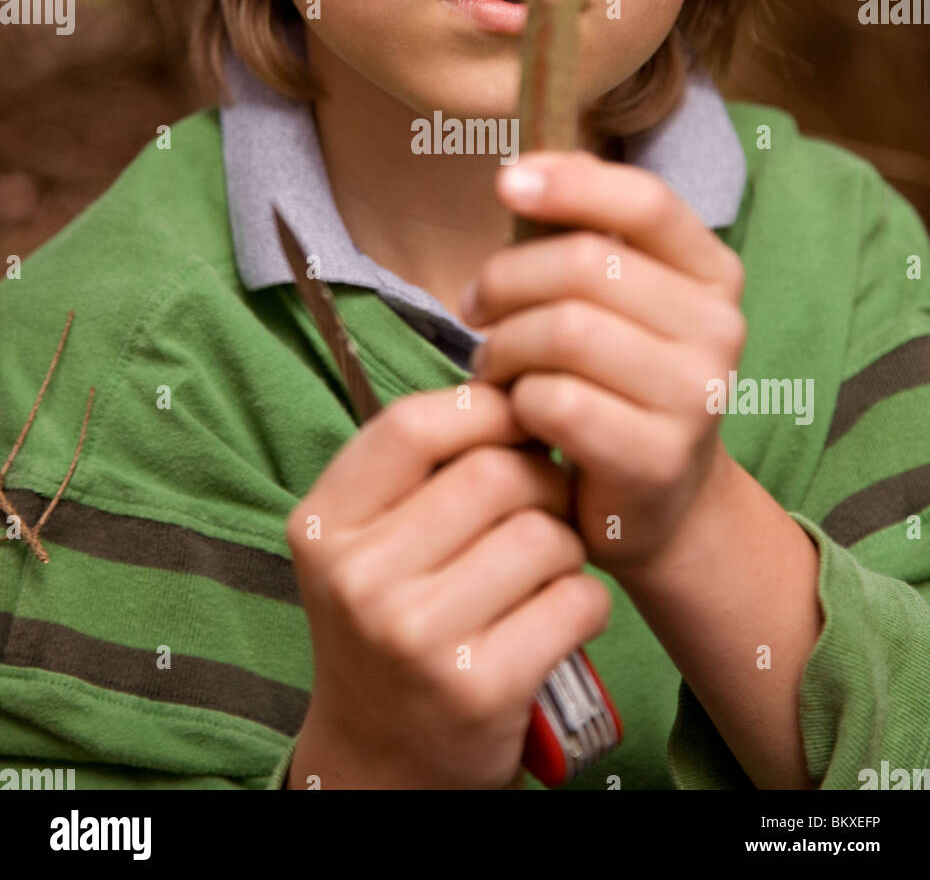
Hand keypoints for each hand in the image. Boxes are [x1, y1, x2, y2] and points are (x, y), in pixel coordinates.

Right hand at [286, 381, 611, 789]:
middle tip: (546, 502)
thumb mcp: (365, 542)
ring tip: (546, 566)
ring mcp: (415, 637)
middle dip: (541, 479)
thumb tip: (518, 386)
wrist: (381, 759)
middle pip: (494, 473)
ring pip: (544, 535)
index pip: (412, 425)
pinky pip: (576, 600)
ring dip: (567, 544)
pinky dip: (586, 602)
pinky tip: (558, 617)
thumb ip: (417, 469)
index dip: (483, 409)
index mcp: (323, 526)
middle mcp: (358, 579)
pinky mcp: (479, 686)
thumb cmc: (391, 622)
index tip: (515, 421)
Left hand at [460, 149, 746, 586]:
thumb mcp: (614, 304)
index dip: (571, 182)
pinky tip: (512, 410)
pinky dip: (516, 401)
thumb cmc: (615, 384)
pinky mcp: (659, 457)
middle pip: (586, 264)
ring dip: (504, 344)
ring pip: (564, 331)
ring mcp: (697, 396)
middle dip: (508, 279)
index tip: (506, 182)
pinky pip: (556, 400)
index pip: (646, 201)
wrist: (658, 505)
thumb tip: (520, 174)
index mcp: (711, 275)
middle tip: (475, 309)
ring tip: (491, 364)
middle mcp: (719, 329)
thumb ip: (583, 238)